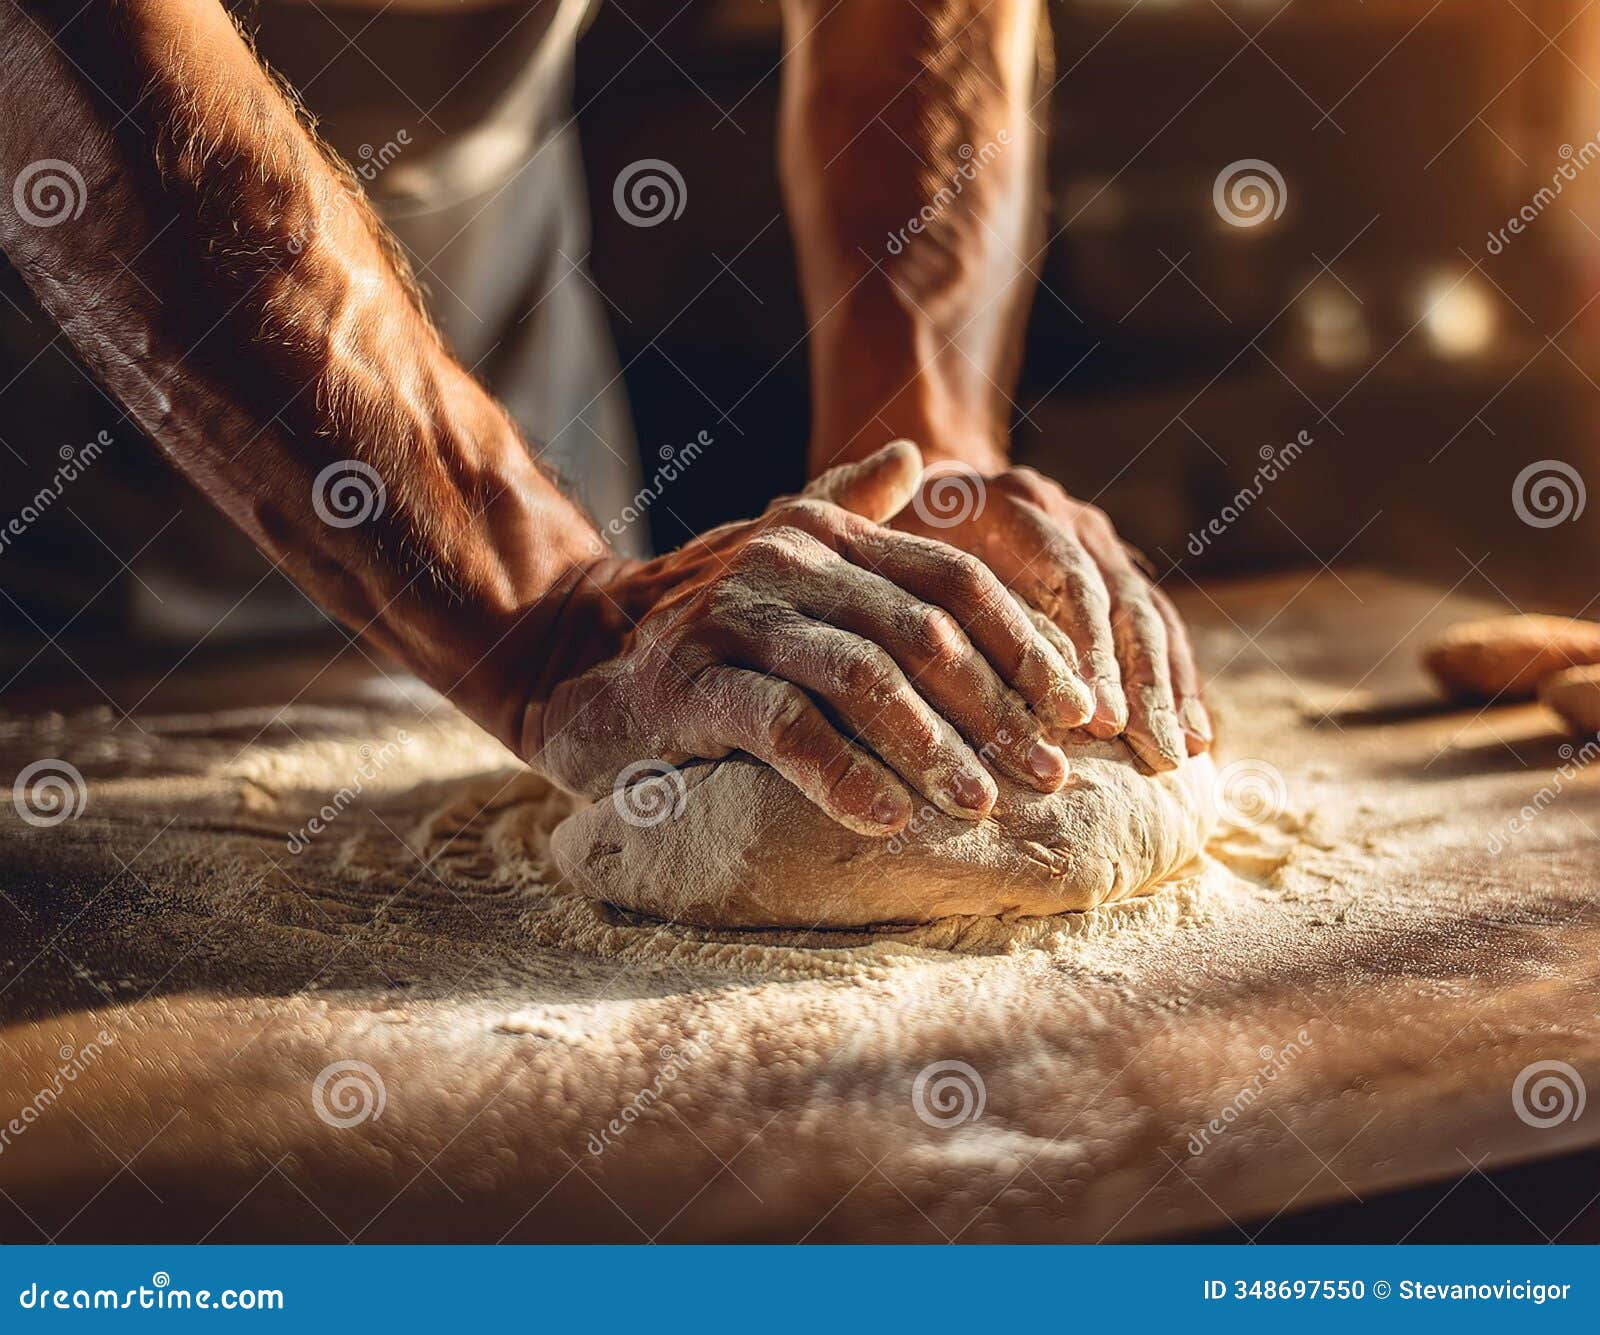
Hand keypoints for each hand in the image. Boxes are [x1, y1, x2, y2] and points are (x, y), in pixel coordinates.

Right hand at [522, 443, 1095, 834]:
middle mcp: (787, 562)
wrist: (571, 655)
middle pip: (924, 631)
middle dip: (998, 709)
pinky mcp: (688, 682)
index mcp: (824, 533)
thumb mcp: (776, 558)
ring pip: (863, 677)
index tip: (1079, 712)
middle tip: (1049, 776)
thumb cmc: (699, 623)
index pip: (955, 578)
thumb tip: (913, 453)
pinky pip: (784, 726)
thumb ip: (845, 507)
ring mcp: (734, 617)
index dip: (1026, 644)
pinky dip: (842, 774)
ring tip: (983, 805)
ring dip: (935, 747)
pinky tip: (889, 817)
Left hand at [890, 459, 1210, 771]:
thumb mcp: (884, 538)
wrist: (928, 494)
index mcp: (1015, 503)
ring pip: (1150, 615)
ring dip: (1169, 688)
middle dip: (1139, 681)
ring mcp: (1102, 544)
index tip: (1096, 718)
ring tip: (1181, 752)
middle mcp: (1070, 517)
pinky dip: (1180, 683)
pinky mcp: (1119, 575)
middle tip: (1151, 747)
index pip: (1067, 576)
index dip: (1086, 648)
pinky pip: (1162, 629)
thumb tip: (930, 645)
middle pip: (1120, 600)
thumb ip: (912, 582)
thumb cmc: (892, 534)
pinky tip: (1199, 736)